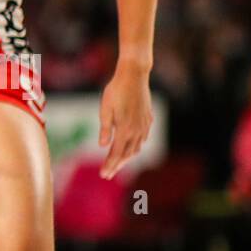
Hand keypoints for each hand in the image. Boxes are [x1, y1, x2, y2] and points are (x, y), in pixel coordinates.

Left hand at [98, 64, 153, 178]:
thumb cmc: (116, 90)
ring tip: (118, 163)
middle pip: (127, 154)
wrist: (134, 76)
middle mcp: (137, 131)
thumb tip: (102, 145)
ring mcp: (144, 126)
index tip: (104, 174)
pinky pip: (142, 138)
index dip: (110, 165)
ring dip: (127, 157)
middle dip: (117, 165)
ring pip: (136, 148)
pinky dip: (135, 146)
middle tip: (108, 174)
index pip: (116, 154)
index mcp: (125, 129)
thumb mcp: (105, 108)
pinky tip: (131, 147)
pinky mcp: (148, 120)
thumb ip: (105, 128)